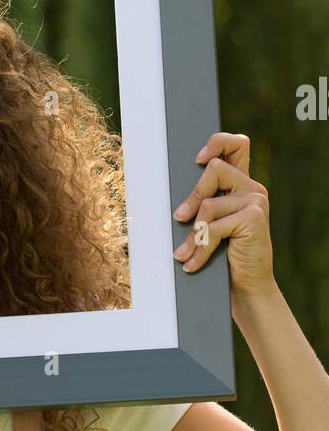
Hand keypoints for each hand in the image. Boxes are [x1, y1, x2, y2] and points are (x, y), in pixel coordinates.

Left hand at [171, 132, 273, 299]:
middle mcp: (252, 188)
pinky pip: (214, 227)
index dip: (217, 143)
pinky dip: (200, 248)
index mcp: (243, 185)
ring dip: (193, 234)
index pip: (237, 144)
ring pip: (209, 204)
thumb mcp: (213, 225)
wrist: (248, 287)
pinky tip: (193, 263)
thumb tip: (174, 199)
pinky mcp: (254, 218)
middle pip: (215, 169)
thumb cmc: (226, 257)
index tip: (197, 159)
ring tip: (184, 255)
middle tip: (179, 218)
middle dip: (193, 196)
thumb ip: (205, 205)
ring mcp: (256, 201)